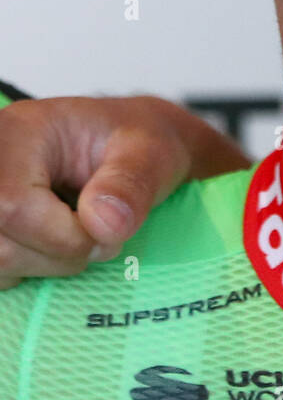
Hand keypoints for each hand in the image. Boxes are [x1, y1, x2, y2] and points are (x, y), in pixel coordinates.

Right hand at [0, 95, 250, 286]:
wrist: (129, 146)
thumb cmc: (138, 143)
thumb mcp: (151, 152)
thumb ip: (131, 184)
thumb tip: (103, 225)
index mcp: (20, 133)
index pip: (13, 204)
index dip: (64, 238)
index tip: (108, 234)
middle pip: (1, 241)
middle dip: (59, 254)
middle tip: (100, 233)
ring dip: (48, 264)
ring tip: (79, 232)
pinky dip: (31, 267)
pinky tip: (53, 239)